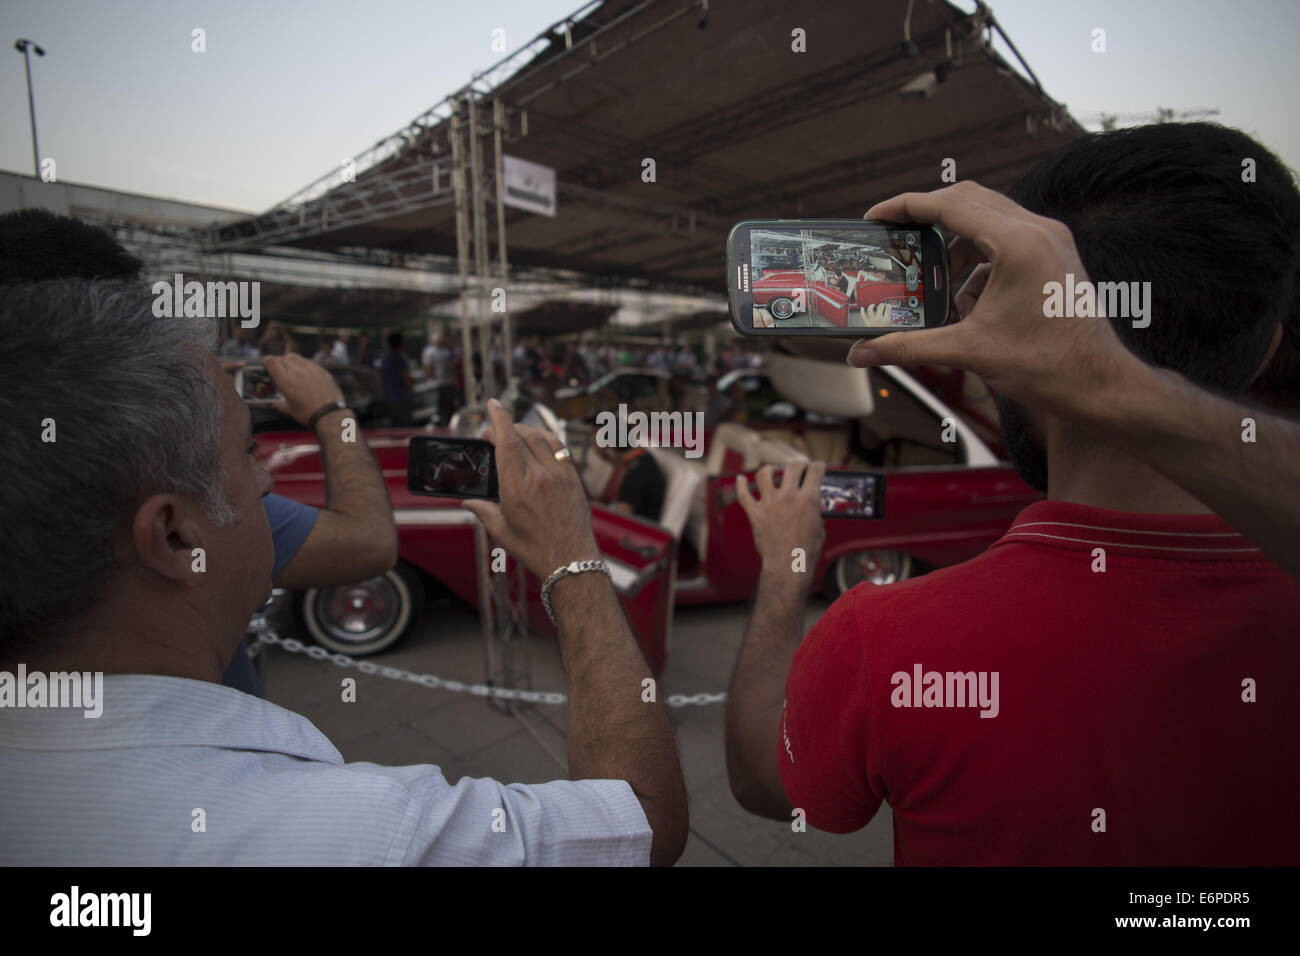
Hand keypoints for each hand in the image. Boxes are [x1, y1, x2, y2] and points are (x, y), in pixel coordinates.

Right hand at [263, 354, 344, 424]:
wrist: (329, 414)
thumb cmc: (309, 414)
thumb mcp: (291, 411)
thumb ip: (281, 406)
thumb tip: (275, 405)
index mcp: (285, 381)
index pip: (272, 362)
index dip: (267, 361)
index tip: (266, 363)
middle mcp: (297, 372)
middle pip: (283, 358)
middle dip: (278, 362)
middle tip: (279, 368)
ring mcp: (310, 369)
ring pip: (296, 357)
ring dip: (291, 360)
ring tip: (292, 368)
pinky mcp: (322, 370)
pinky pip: (309, 362)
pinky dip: (304, 364)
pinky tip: (305, 371)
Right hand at [462, 398, 598, 578]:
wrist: (571, 559)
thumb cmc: (536, 549)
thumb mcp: (502, 531)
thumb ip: (483, 511)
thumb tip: (468, 502)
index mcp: (517, 487)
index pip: (507, 441)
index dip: (498, 418)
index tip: (492, 404)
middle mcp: (540, 475)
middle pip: (523, 435)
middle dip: (505, 426)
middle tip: (493, 432)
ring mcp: (560, 475)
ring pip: (542, 437)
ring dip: (525, 430)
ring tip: (514, 434)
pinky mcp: (573, 478)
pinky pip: (560, 447)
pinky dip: (546, 439)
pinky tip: (539, 443)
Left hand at [735, 461, 825, 583]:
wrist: (788, 567)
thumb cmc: (806, 552)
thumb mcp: (819, 529)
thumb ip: (815, 513)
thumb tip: (812, 507)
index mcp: (808, 500)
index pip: (815, 471)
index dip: (818, 466)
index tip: (817, 467)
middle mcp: (788, 497)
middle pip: (792, 467)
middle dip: (798, 465)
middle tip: (799, 468)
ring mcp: (770, 504)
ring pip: (765, 475)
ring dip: (770, 470)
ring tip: (773, 471)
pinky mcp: (755, 514)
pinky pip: (744, 495)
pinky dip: (741, 485)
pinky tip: (740, 479)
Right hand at [847, 181, 1137, 416]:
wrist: (1099, 384)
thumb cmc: (1047, 365)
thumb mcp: (969, 351)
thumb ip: (909, 347)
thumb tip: (861, 354)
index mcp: (1019, 243)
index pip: (950, 205)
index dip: (906, 207)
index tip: (875, 216)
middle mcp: (1038, 231)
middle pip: (968, 200)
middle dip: (927, 218)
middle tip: (895, 237)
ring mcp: (1050, 240)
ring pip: (987, 219)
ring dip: (954, 245)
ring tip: (935, 281)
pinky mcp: (1053, 255)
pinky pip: (1005, 241)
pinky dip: (978, 262)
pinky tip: (968, 302)